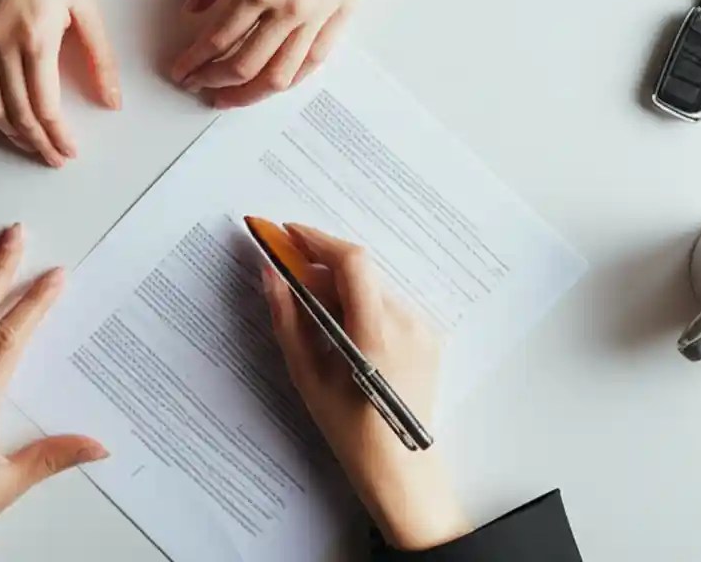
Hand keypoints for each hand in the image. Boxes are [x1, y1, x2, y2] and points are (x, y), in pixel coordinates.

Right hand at [0, 0, 118, 166]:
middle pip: (17, 115)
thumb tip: (111, 99)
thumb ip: (99, 55)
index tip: (70, 152)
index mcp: (35, 39)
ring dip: (9, 134)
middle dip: (38, 144)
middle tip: (55, 158)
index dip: (59, 137)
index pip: (46, 108)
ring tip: (29, 145)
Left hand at [169, 0, 396, 108]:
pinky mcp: (342, 16)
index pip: (217, 39)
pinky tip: (272, 84)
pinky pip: (313, 62)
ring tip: (230, 98)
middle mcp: (290, 8)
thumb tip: (194, 8)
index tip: (181, 71)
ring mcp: (319, 16)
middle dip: (214, 81)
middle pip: (244, 66)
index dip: (194, 61)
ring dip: (249, 95)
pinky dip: (289, 79)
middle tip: (198, 85)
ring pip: (280, 75)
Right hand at [261, 223, 469, 551]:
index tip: (287, 234)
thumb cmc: (348, 428)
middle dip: (322, 266)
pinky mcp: (429, 335)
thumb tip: (271, 274)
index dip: (317, 240)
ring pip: (373, 287)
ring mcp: (422, 327)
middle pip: (360, 272)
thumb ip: (287, 318)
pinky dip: (362, 305)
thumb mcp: (306, 374)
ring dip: (342, 288)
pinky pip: (388, 305)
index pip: (351, 261)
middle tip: (290, 277)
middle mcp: (406, 321)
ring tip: (317, 316)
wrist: (400, 465)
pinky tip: (346, 333)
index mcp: (376, 330)